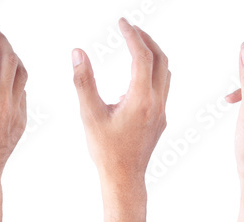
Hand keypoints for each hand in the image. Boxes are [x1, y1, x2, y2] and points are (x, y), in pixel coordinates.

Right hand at [0, 21, 26, 198]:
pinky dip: (15, 77)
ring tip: (1, 46)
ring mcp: (16, 110)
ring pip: (22, 73)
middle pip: (9, 58)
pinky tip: (4, 74)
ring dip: (12, 56)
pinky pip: (23, 91)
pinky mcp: (22, 119)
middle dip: (0, 39)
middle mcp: (3, 102)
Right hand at [72, 19, 168, 190]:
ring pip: (165, 73)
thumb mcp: (89, 114)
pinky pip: (162, 88)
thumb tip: (78, 52)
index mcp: (141, 99)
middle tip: (129, 28)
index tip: (121, 22)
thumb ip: (83, 81)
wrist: (124, 177)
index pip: (142, 56)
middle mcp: (157, 103)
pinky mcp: (161, 119)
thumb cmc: (105, 149)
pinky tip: (134, 76)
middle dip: (146, 39)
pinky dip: (152, 72)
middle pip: (160, 59)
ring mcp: (162, 111)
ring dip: (152, 55)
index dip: (132, 35)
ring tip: (134, 44)